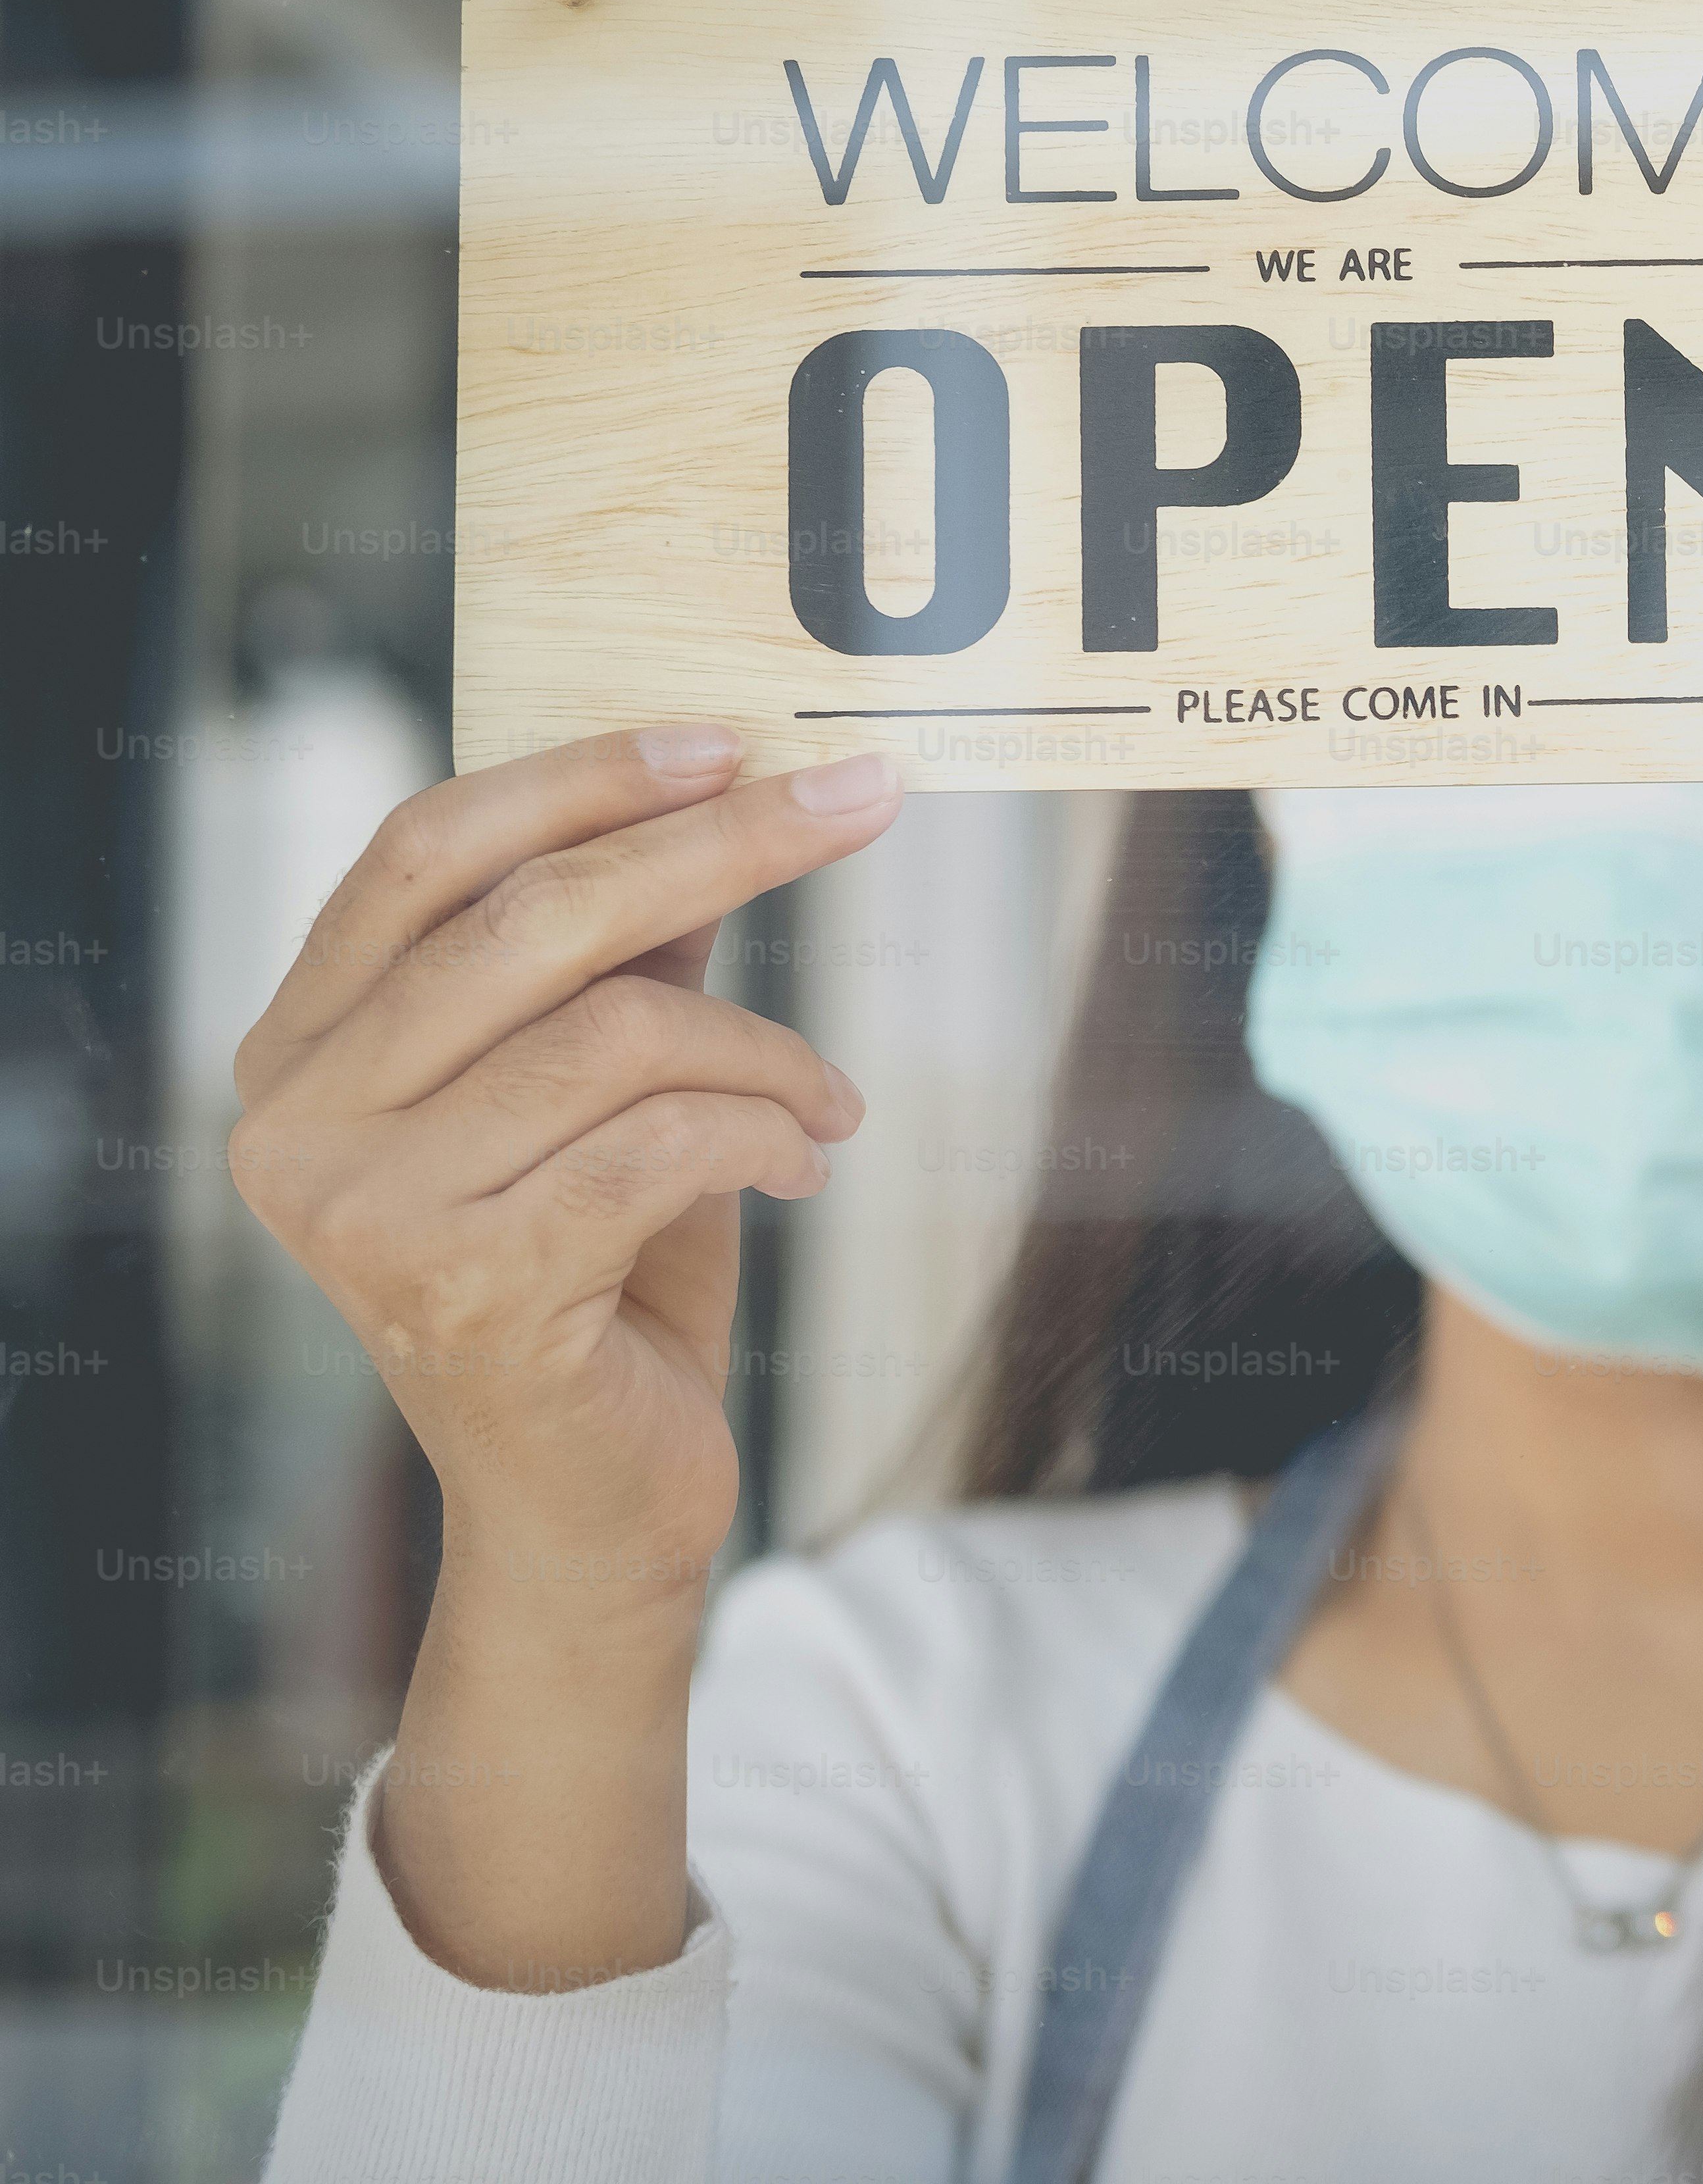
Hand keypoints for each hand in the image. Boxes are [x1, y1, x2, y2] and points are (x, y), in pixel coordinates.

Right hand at [229, 725, 895, 1983]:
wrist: (591, 1505)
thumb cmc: (599, 1278)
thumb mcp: (599, 1088)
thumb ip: (618, 956)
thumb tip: (715, 787)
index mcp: (297, 1051)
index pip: (421, 851)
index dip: (581, 777)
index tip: (732, 740)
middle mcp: (294, 1127)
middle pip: (533, 918)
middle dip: (723, 846)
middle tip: (865, 803)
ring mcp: (364, 1218)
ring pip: (621, 1035)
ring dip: (771, 1051)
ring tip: (830, 1102)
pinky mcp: (467, 1295)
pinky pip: (661, 1146)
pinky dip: (766, 1134)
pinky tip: (805, 1166)